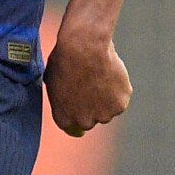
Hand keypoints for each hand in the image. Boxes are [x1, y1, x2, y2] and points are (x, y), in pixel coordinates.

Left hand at [43, 21, 132, 136]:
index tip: (80, 108)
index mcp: (63, 117)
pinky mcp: (120, 105)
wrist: (85, 48)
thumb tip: (66, 93)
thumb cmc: (65, 58)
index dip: (75, 113)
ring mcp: (104, 115)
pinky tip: (112, 73)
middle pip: (90, 120)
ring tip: (102, 76)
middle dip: (92, 108)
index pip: (69, 125)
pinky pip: (121, 99)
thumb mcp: (53, 79)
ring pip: (108, 110)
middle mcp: (84, 121)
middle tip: (93, 87)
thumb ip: (61, 93)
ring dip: (107, 99)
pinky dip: (119, 89)